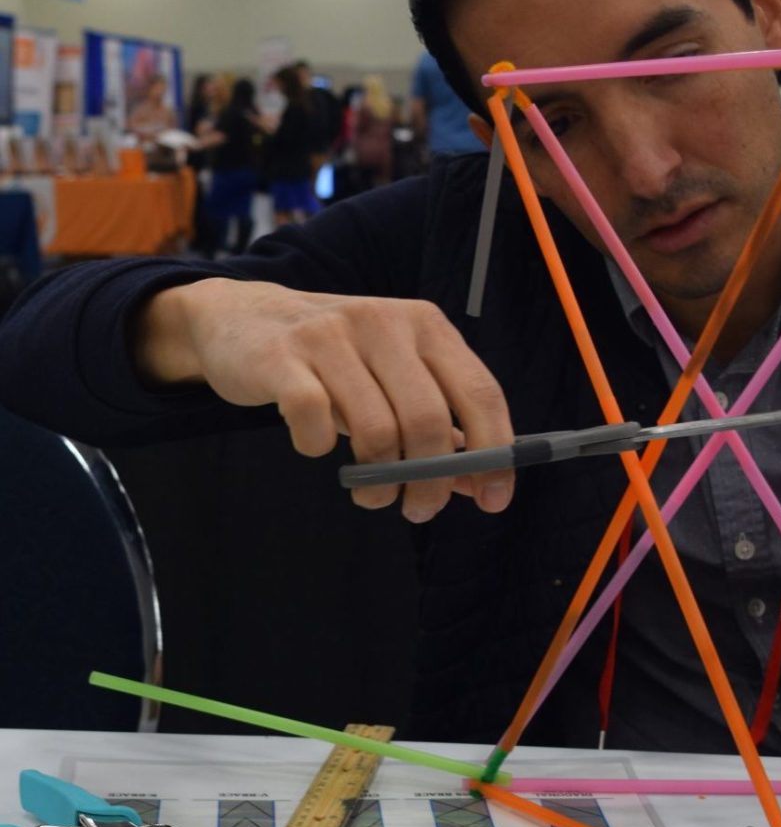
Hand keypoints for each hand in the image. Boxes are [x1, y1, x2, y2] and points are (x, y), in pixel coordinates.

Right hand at [135, 279, 514, 522]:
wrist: (240, 318)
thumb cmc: (333, 360)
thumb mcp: (394, 378)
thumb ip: (438, 425)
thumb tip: (476, 482)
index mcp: (425, 325)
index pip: (481, 393)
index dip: (495, 453)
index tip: (494, 500)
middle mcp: (384, 322)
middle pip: (429, 420)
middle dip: (430, 480)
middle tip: (418, 509)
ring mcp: (331, 335)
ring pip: (376, 430)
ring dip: (379, 481)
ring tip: (372, 495)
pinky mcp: (281, 357)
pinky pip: (314, 421)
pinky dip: (319, 448)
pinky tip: (316, 446)